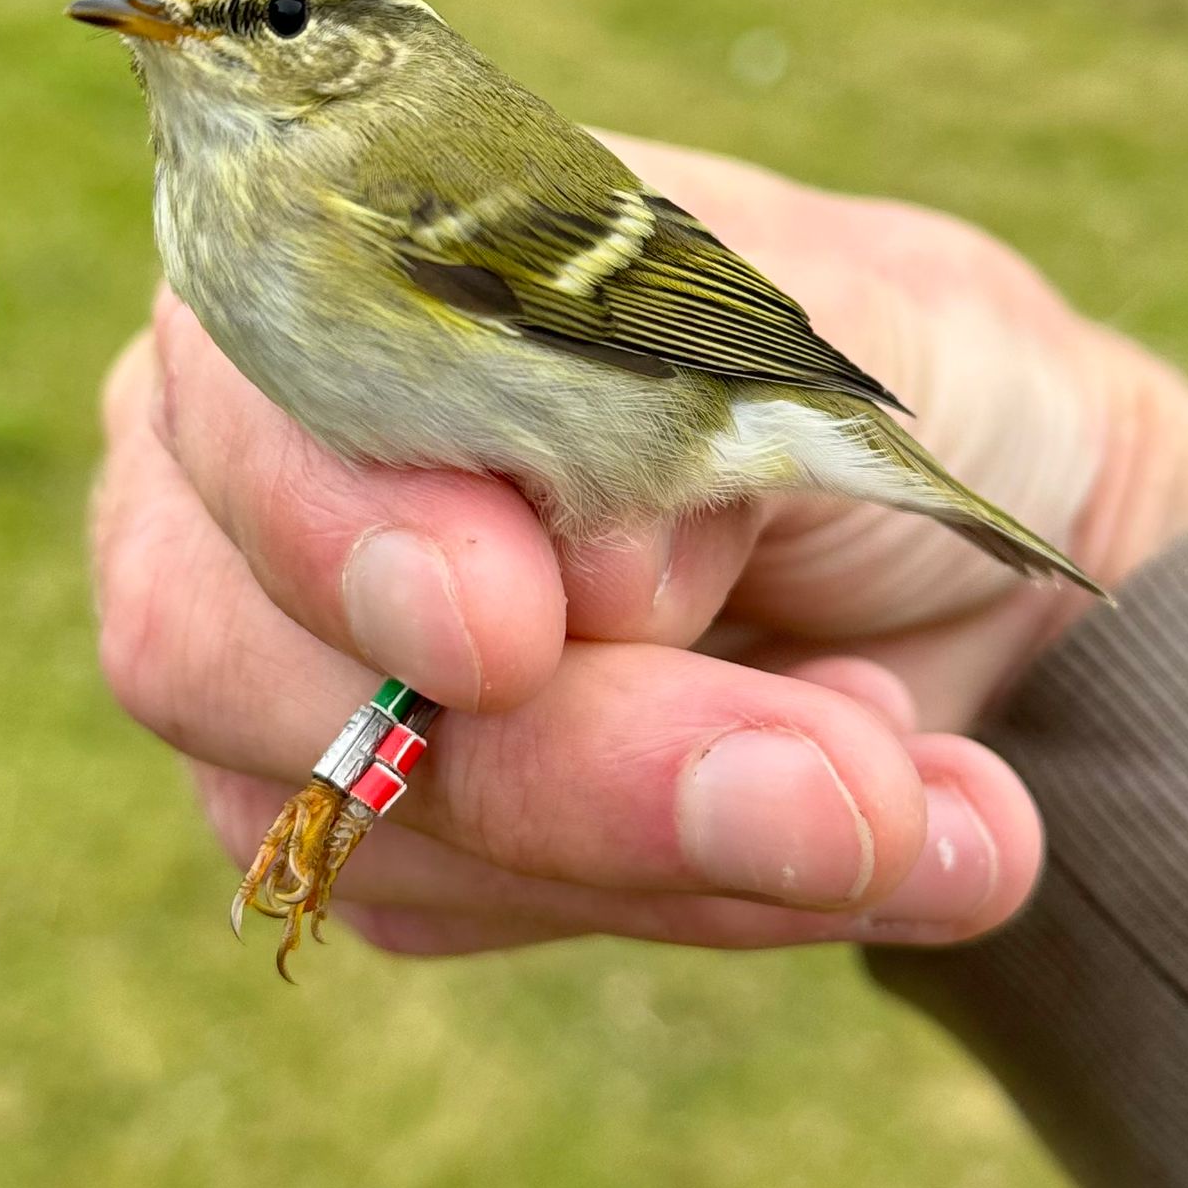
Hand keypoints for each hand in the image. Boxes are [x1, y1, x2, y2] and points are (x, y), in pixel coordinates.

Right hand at [92, 137, 1187, 957]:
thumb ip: (705, 394)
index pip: (230, 403)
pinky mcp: (393, 825)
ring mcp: (303, 668)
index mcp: (349, 276)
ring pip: (353, 822)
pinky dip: (694, 897)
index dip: (339, 529)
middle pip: (223, 654)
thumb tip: (587, 580)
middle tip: (828, 794)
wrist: (964, 529)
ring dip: (657, 849)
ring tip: (909, 797)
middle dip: (537, 753)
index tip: (516, 636)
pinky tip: (898, 836)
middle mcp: (270, 475)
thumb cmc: (891, 363)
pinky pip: (466, 911)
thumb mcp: (866, 313)